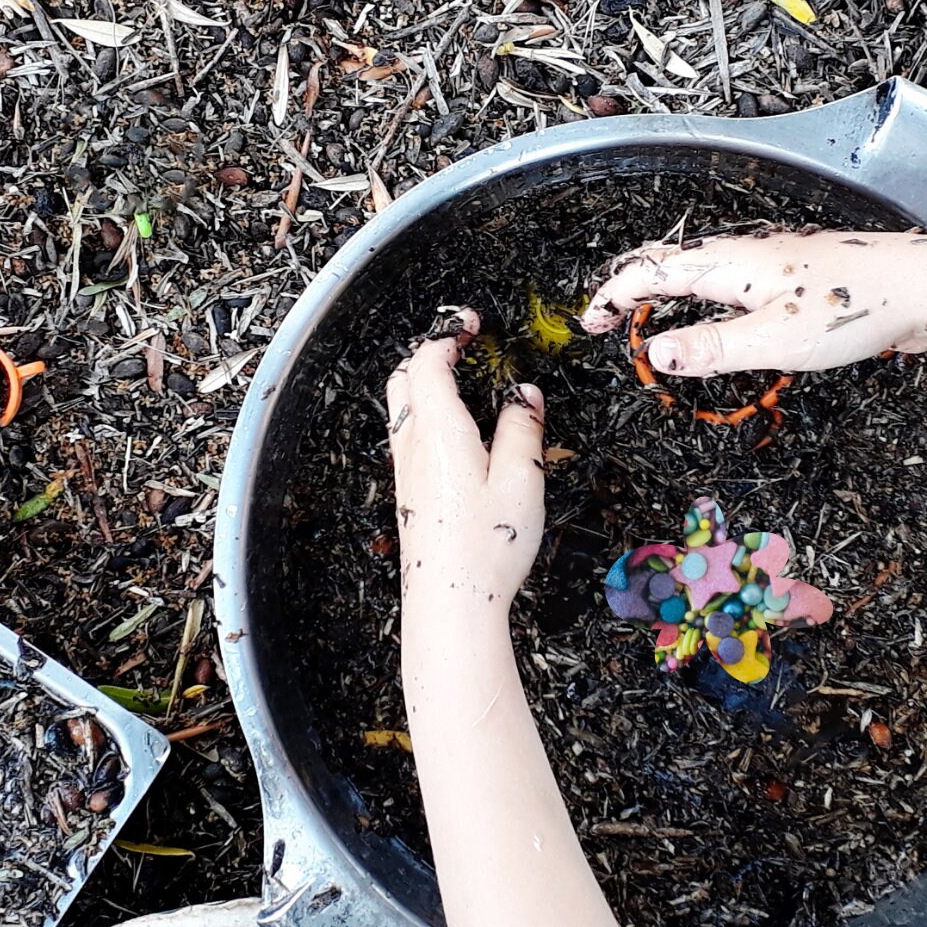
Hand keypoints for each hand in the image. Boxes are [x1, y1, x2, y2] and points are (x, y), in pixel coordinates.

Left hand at [386, 310, 546, 618]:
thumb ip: (521, 428)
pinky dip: (427, 415)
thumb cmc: (485, 547)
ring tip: (461, 383)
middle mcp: (414, 444)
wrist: (450, 601)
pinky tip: (457, 433)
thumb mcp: (522, 478)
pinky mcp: (409, 490)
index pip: (429, 361)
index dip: (447, 334)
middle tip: (462, 347)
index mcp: (440, 430)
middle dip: (429, 353)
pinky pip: (410, 435)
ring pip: (403, 407)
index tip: (470, 325)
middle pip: (403, 378)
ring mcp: (406, 468)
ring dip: (424, 383)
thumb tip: (524, 396)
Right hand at [580, 232, 926, 376]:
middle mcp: (748, 255)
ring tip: (651, 318)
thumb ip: (714, 348)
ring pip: (706, 270)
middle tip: (610, 320)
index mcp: (733, 264)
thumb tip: (657, 355)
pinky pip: (736, 282)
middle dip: (635, 288)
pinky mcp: (799, 277)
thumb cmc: (855, 309)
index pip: (655, 273)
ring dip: (670, 291)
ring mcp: (775, 263)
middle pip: (675, 263)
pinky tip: (721, 319)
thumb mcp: (776, 340)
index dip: (617, 296)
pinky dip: (707, 297)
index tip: (591, 322)